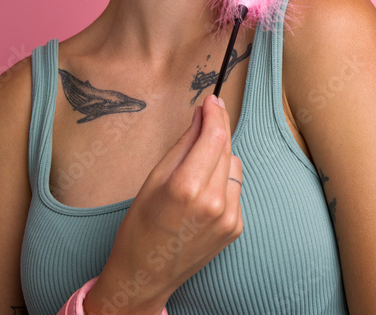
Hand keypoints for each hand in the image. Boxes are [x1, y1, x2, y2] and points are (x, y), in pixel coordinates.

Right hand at [85, 94, 242, 314]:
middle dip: (219, 128)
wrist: (145, 275)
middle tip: (210, 112)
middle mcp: (213, 202)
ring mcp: (228, 218)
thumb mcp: (153, 180)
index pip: (214, 136)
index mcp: (187, 187)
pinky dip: (223, 181)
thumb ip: (183, 145)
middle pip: (227, 148)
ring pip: (234, 166)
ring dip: (221, 156)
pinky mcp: (236, 228)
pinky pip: (235, 189)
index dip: (215, 114)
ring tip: (198, 165)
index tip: (212, 100)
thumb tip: (201, 116)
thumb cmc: (140, 227)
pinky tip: (204, 190)